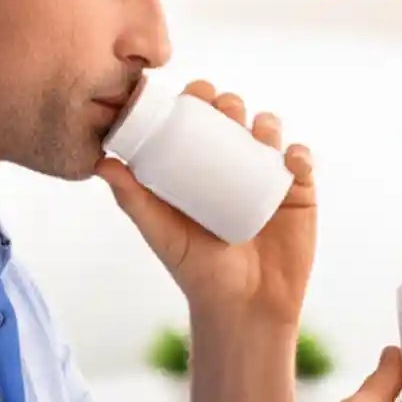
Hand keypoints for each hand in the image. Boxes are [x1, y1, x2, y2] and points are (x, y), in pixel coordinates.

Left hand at [96, 81, 315, 323]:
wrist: (242, 306)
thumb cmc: (196, 270)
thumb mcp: (160, 232)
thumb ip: (132, 200)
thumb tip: (100, 163)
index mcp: (198, 166)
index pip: (198, 122)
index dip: (197, 100)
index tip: (193, 95)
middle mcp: (232, 164)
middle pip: (235, 119)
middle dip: (230, 104)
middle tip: (224, 110)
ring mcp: (266, 176)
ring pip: (270, 133)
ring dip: (265, 121)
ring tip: (256, 132)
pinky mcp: (297, 194)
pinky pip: (301, 163)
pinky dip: (298, 153)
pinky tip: (288, 157)